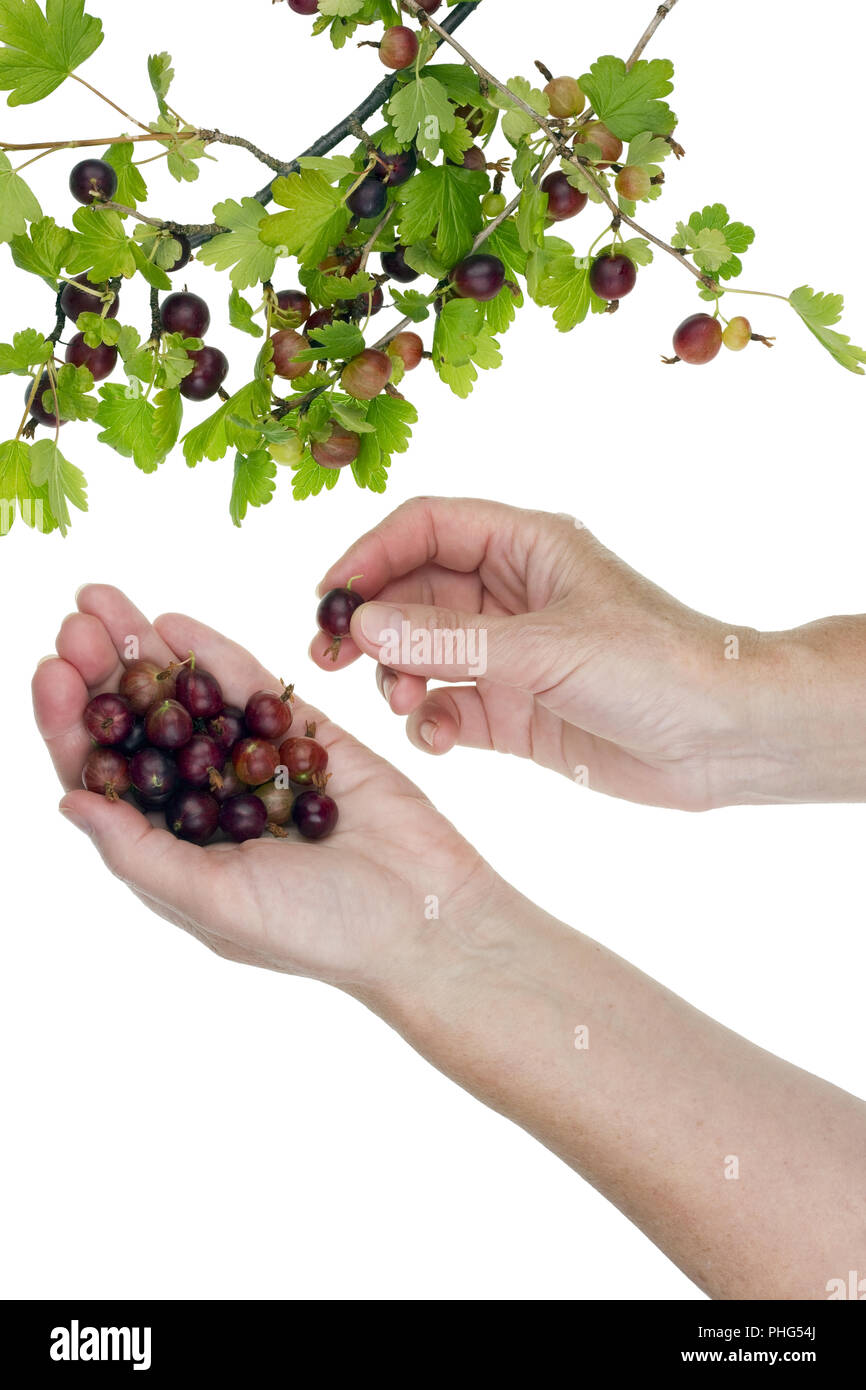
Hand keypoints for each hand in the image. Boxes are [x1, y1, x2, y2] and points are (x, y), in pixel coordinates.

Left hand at [32, 585, 498, 989]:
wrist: (425, 914)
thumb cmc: (317, 931)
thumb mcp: (214, 901)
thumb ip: (140, 853)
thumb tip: (67, 801)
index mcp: (172, 849)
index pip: (105, 778)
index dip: (71, 725)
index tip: (51, 671)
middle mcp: (206, 802)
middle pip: (139, 726)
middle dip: (103, 672)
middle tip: (75, 619)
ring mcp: (254, 765)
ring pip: (188, 697)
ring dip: (146, 649)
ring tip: (104, 599)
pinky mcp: (306, 737)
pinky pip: (253, 688)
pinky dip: (215, 655)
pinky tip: (176, 622)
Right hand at [312, 497, 865, 809]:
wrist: (724, 737)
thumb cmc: (657, 664)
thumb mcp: (546, 647)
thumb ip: (449, 641)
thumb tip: (362, 628)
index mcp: (525, 545)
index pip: (425, 527)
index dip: (370, 555)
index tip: (329, 597)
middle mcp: (510, 594)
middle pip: (412, 591)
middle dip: (370, 622)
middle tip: (330, 657)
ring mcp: (509, 654)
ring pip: (421, 652)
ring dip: (396, 675)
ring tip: (397, 700)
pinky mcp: (513, 710)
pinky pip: (446, 706)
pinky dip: (429, 720)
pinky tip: (437, 736)